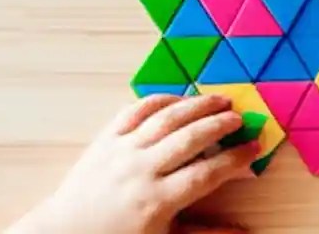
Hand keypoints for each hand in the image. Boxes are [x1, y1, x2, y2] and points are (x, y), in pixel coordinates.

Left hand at [9, 95, 256, 233]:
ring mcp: (121, 151)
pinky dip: (160, 100)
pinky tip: (179, 98)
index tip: (253, 148)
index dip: (234, 159)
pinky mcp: (105, 139)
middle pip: (190, 139)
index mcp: (157, 202)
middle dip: (220, 125)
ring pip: (166, 119)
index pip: (206, 174)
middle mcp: (140, 172)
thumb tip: (244, 232)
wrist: (64, 233)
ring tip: (220, 100)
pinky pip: (135, 111)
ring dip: (197, 105)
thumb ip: (205, 233)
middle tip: (240, 118)